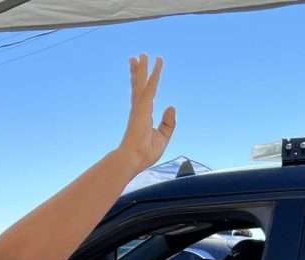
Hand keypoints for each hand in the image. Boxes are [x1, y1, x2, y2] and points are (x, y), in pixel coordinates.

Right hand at [118, 55, 175, 172]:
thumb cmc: (144, 153)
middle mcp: (139, 108)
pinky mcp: (142, 107)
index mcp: (143, 115)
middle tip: (136, 57)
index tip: (144, 73)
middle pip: (139, 86)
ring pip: (142, 82)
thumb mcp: (163, 136)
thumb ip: (168, 122)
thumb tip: (171, 106)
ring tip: (142, 55)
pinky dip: (154, 74)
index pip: (144, 95)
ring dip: (142, 68)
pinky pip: (151, 86)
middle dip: (138, 71)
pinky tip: (157, 64)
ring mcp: (139, 107)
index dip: (144, 84)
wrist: (134, 159)